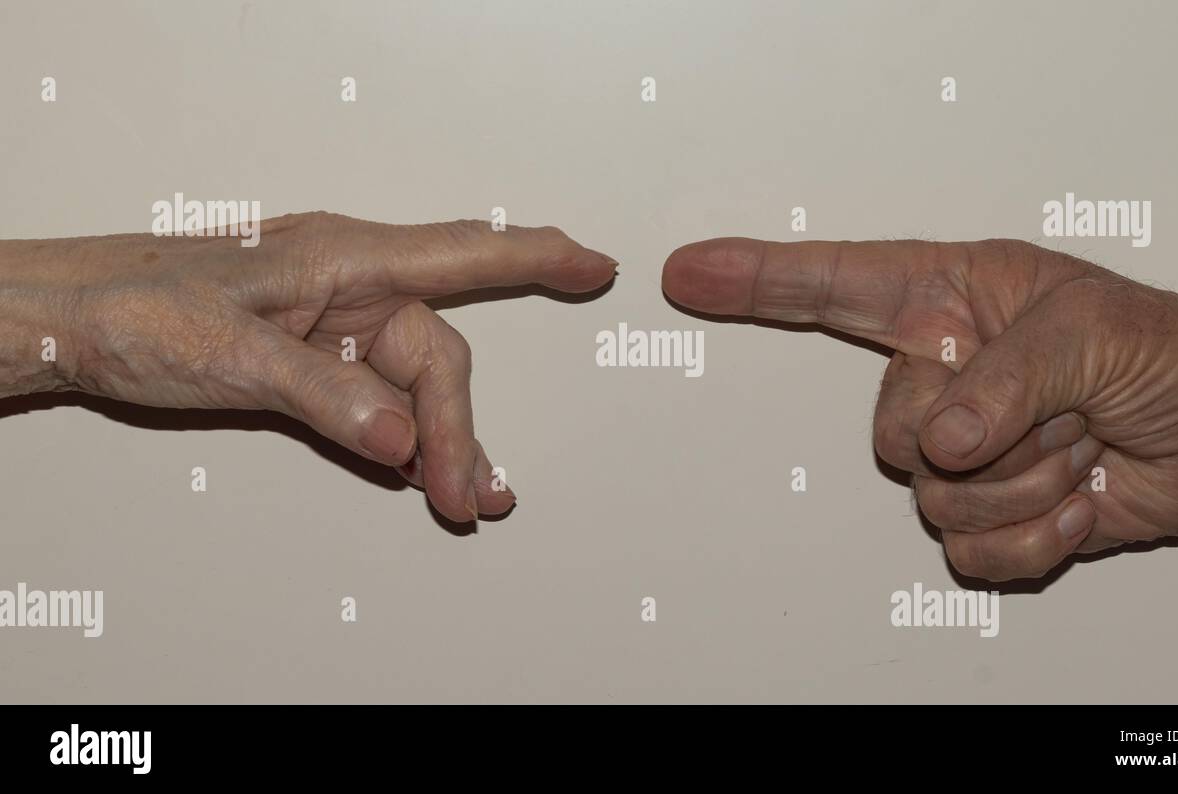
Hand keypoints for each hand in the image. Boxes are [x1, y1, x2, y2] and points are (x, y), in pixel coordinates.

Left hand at [0, 212, 617, 520]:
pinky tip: (416, 472)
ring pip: (412, 384)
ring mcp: (329, 323)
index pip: (465, 252)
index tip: (594, 266)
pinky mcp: (309, 358)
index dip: (538, 258)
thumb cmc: (130, 308)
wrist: (63, 323)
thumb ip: (323, 395)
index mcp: (340, 257)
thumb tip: (401, 439)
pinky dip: (401, 439)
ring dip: (440, 441)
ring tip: (461, 497)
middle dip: (462, 425)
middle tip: (470, 493)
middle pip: (437, 354)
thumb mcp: (228, 352)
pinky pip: (376, 399)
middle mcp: (345, 285)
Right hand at [662, 237, 1177, 604]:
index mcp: (953, 301)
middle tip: (1052, 408)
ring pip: (932, 499)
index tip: (690, 273)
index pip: (833, 286)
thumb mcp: (1090, 332)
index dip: (756, 280)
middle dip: (977, 433)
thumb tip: (940, 437)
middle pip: (887, 427)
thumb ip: (1002, 379)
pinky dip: (1037, 534)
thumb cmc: (1166, 355)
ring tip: (1078, 443)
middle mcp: (944, 375)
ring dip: (1026, 481)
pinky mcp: (987, 515)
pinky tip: (1078, 495)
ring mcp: (962, 451)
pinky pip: (970, 551)